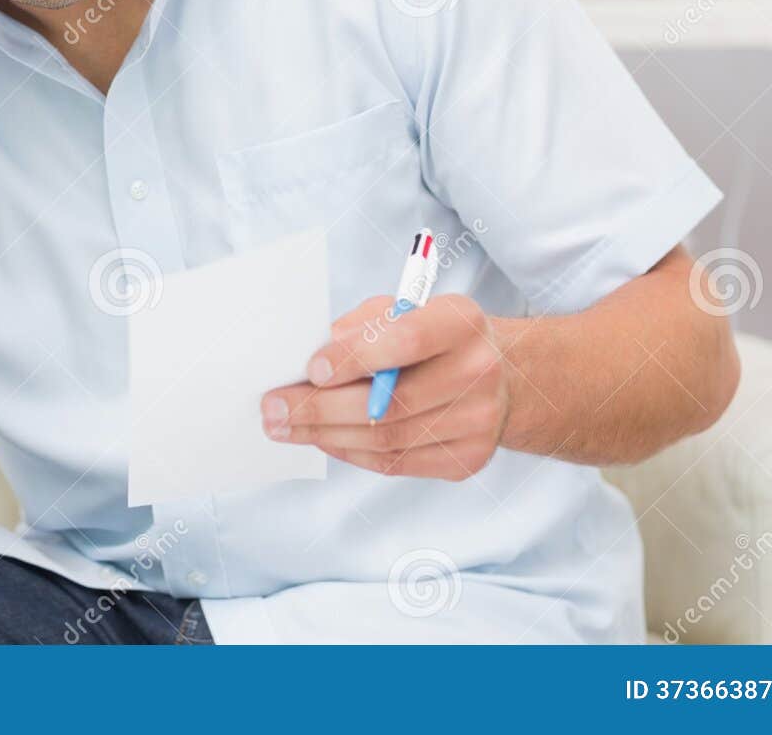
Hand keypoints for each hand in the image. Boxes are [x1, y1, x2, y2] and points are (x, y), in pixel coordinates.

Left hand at [261, 294, 510, 479]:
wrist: (497, 375)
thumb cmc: (433, 336)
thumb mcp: (403, 309)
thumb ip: (364, 324)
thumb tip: (319, 354)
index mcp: (462, 322)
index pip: (408, 340)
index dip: (355, 357)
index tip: (310, 369)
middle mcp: (479, 373)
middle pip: (391, 403)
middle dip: (321, 407)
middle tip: (274, 409)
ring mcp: (478, 422)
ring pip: (387, 439)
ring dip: (326, 434)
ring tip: (286, 426)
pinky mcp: (467, 459)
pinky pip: (396, 463)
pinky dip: (351, 452)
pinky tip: (323, 438)